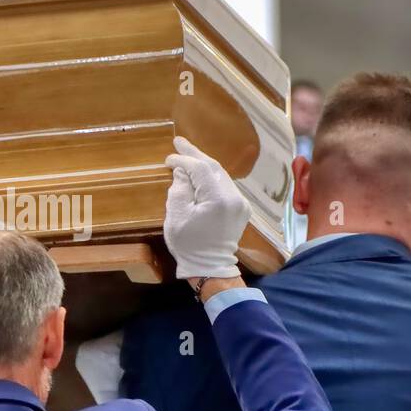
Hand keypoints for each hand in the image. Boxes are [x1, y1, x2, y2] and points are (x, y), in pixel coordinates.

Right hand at [163, 137, 248, 279]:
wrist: (211, 268)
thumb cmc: (189, 245)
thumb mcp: (176, 216)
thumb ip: (179, 189)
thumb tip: (182, 172)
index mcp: (218, 199)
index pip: (201, 169)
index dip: (184, 160)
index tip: (169, 158)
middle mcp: (234, 197)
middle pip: (214, 167)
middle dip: (195, 154)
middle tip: (179, 142)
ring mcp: (241, 203)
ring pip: (221, 175)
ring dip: (204, 165)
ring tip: (187, 156)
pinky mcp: (241, 208)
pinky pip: (225, 186)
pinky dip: (212, 178)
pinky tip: (200, 174)